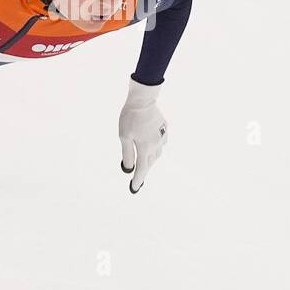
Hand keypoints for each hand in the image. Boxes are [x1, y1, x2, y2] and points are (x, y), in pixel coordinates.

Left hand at [118, 77, 167, 193]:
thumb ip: (127, 154)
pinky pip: (161, 143)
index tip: (134, 188)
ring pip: (157, 154)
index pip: (141, 169)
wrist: (143, 100)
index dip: (138, 179)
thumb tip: (128, 169)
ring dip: (150, 161)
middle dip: (143, 172)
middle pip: (150, 163)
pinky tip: (151, 148)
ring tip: (143, 166)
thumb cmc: (130, 118)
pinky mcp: (164, 129)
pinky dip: (155, 149)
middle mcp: (157, 144)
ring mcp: (162, 136)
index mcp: (145, 148)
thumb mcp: (124, 137)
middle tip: (137, 180)